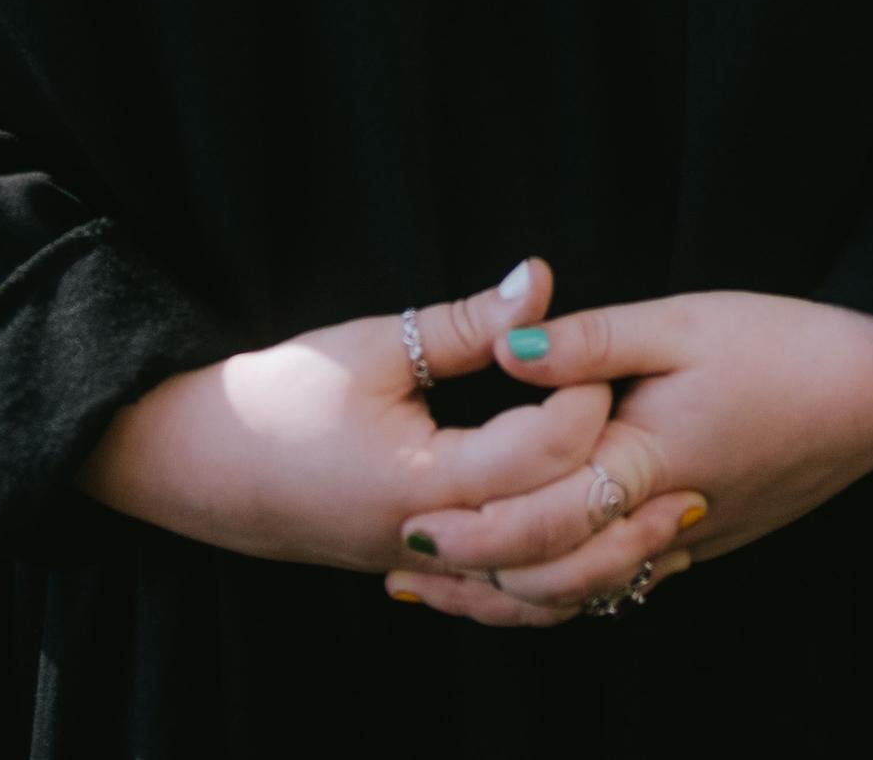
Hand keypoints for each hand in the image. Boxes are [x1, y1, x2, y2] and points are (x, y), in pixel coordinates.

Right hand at [78, 257, 611, 572]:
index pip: (539, 455)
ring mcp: (428, 570)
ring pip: (539, 588)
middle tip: (670, 451)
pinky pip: (507, 596)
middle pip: (555, 535)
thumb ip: (464, 321)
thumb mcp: (372, 345)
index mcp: (420, 483)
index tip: (605, 360)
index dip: (584, 402)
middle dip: (618, 494)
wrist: (202, 464)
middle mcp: (431, 542)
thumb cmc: (281, 397)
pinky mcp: (426, 574)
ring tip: (664, 518)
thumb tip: (541, 278)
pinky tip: (598, 550)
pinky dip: (558, 577)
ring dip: (604, 555)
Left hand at [387, 289, 872, 626]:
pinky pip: (629, 583)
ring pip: (592, 594)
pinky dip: (573, 588)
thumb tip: (503, 346)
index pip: (539, 520)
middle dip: (476, 582)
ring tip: (451, 589)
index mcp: (649, 459)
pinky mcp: (713, 540)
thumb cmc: (787, 341)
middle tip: (407, 571)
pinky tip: (541, 578)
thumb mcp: (683, 319)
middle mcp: (667, 518)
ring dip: (516, 598)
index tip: (406, 527)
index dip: (468, 532)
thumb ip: (588, 340)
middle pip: (553, 577)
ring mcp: (694, 541)